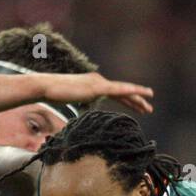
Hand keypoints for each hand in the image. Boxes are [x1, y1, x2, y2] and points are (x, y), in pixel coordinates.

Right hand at [39, 72, 153, 114]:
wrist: (46, 87)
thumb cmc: (55, 95)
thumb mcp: (73, 101)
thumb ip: (82, 105)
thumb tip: (86, 114)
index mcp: (94, 85)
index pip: (115, 93)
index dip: (128, 101)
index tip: (140, 108)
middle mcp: (99, 81)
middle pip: (122, 92)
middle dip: (136, 101)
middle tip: (149, 109)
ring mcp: (98, 83)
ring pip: (123, 90)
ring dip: (137, 98)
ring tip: (149, 107)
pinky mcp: (97, 87)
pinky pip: (118, 90)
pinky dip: (131, 92)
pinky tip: (141, 95)